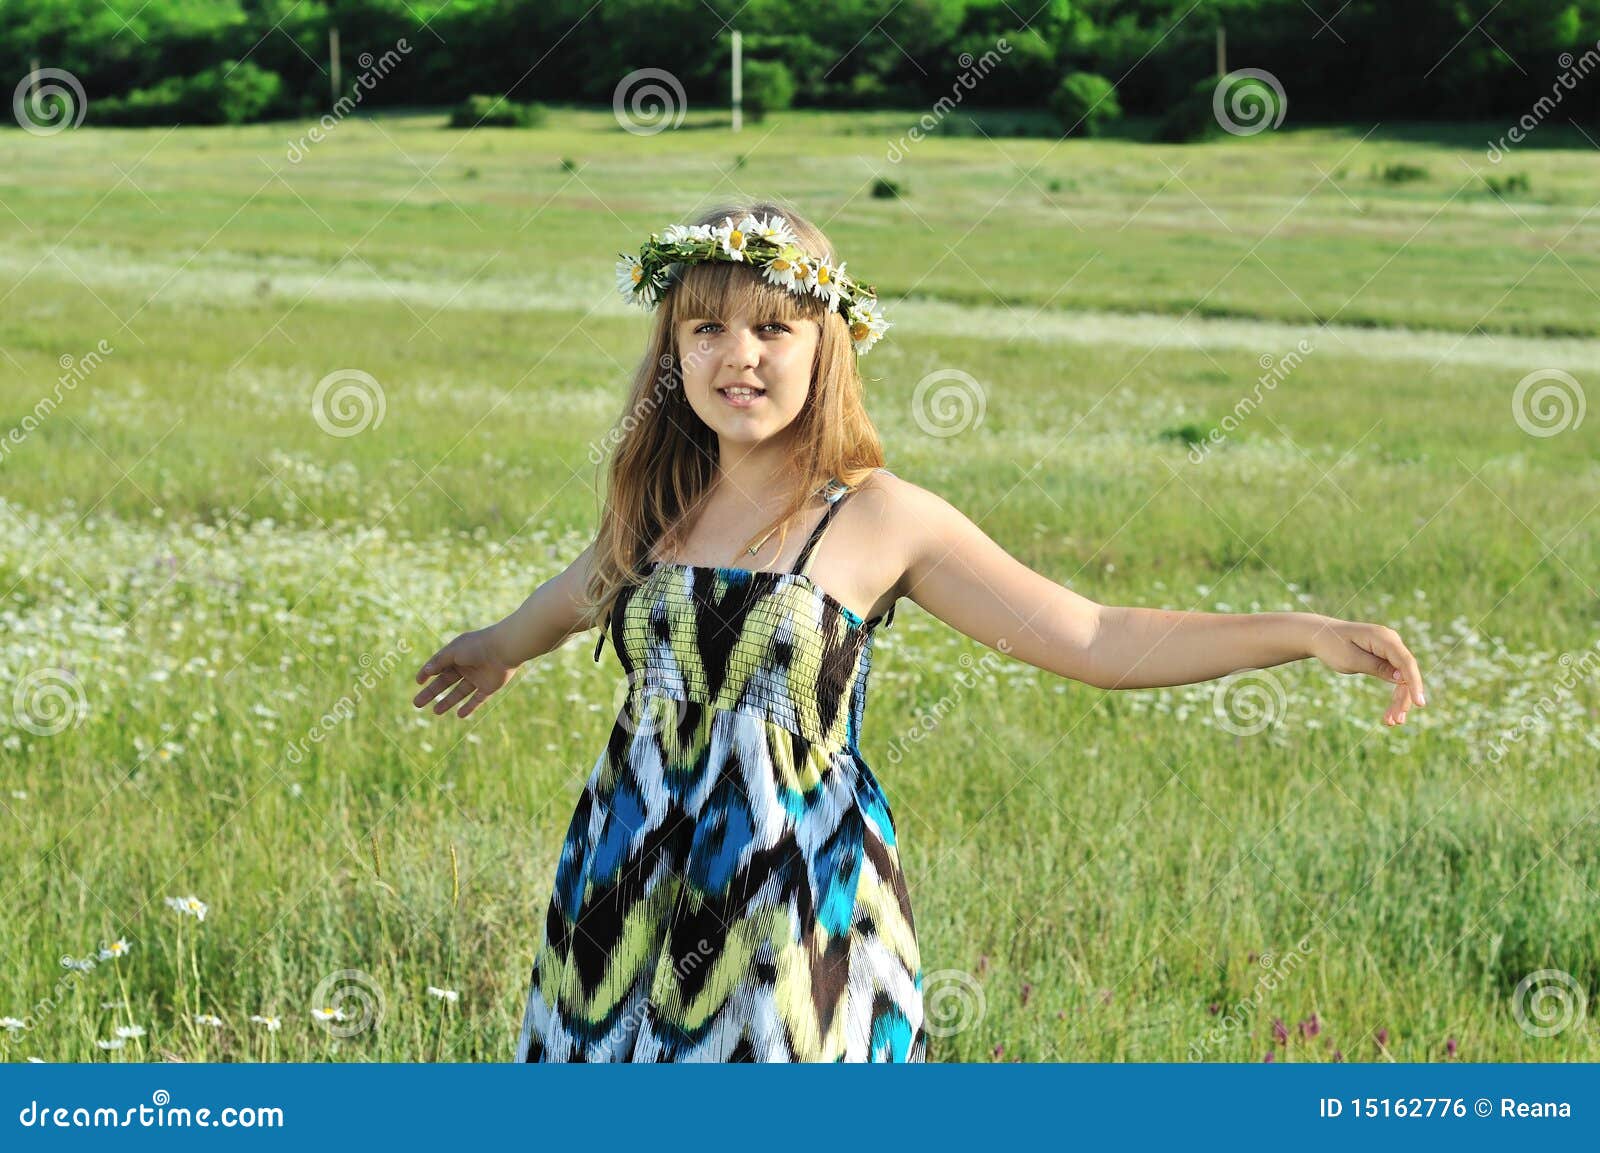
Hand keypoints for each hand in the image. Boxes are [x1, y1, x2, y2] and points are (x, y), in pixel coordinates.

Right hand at [412, 627, 515, 718]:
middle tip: (416, 703)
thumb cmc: (477, 646)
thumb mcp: (453, 652)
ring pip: (460, 693)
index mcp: (457, 654)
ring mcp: (478, 677)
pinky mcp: (489, 687)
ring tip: (435, 712)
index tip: (418, 682)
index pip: (439, 665)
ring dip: (447, 702)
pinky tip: (459, 715)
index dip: (427, 673)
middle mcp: (467, 666)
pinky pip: (477, 699)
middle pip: (445, 682)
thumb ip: (439, 662)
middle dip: (431, 693)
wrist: (504, 650)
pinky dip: (470, 707)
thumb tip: (426, 671)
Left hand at [1309, 618, 1427, 726]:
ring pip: (1402, 677)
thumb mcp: (1351, 659)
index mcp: (1383, 638)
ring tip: (1391, 722)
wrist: (1319, 635)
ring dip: (1398, 700)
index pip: (1406, 662)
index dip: (1414, 683)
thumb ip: (1376, 667)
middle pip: (1406, 672)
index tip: (1420, 704)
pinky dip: (1393, 694)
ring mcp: (1389, 649)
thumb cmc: (1332, 646)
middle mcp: (1391, 641)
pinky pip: (1394, 676)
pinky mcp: (1385, 656)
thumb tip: (1401, 678)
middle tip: (1396, 721)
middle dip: (1403, 698)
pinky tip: (1389, 713)